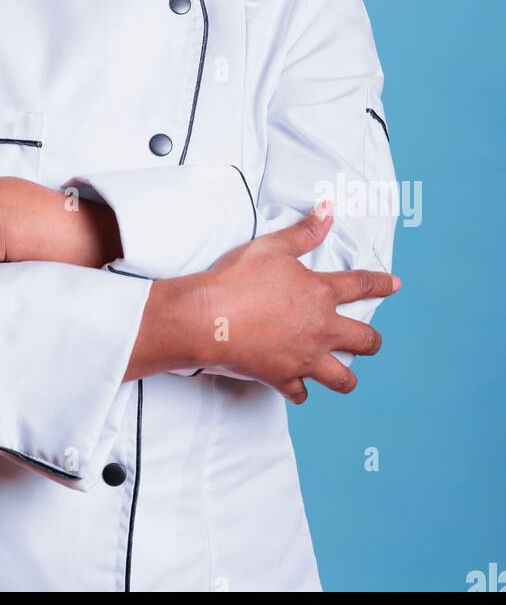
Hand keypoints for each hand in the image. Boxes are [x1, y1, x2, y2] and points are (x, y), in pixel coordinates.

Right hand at [187, 201, 400, 402]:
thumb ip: (305, 232)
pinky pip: (301, 393)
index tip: (395, 285)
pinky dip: (301, 390)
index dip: (381, 283)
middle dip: (372, 341)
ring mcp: (305, 357)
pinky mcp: (283, 377)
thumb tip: (328, 210)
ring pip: (343, 378)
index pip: (361, 285)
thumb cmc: (238, 278)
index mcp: (320, 294)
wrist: (209, 317)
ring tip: (344, 373)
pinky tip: (298, 386)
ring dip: (346, 376)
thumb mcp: (273, 247)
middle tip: (370, 340)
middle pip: (365, 341)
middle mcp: (321, 329)